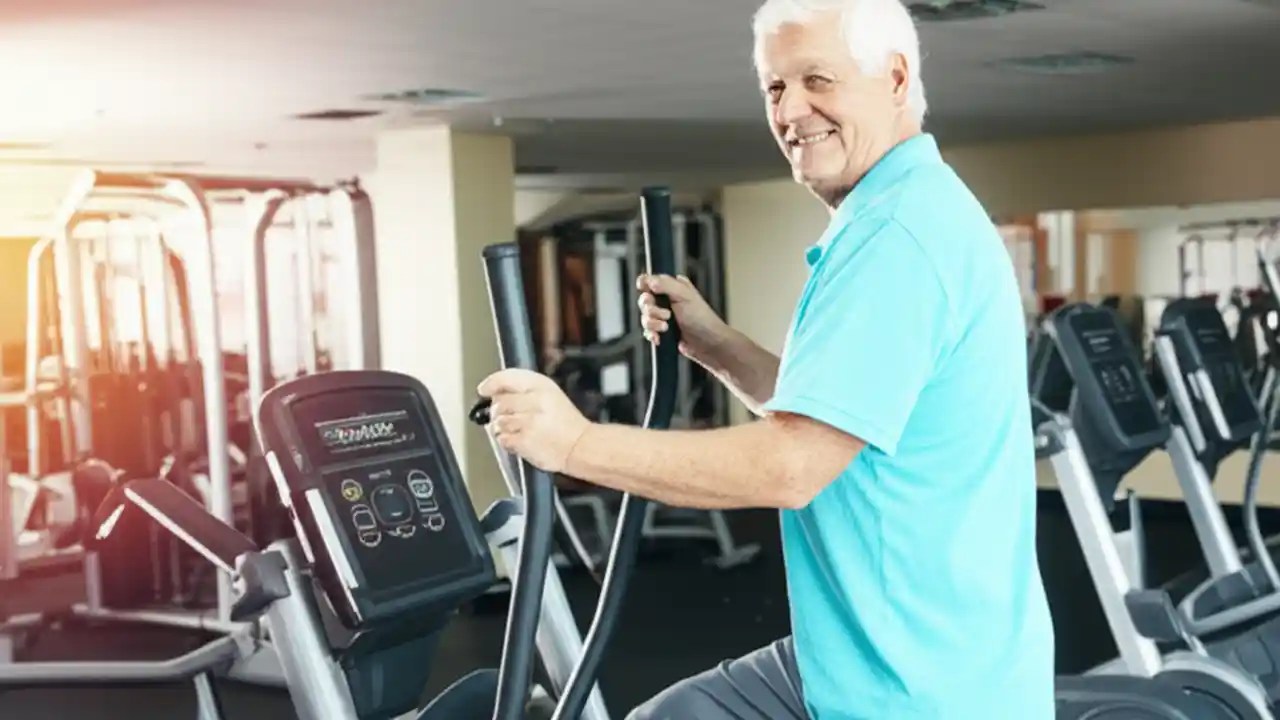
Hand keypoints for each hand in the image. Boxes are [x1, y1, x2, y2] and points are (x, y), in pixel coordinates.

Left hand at [476, 368, 590, 473]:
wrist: (580, 445)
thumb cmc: (565, 422)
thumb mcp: (549, 394)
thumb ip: (523, 389)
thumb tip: (494, 392)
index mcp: (541, 386)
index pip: (506, 378)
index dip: (491, 383)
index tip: (484, 389)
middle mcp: (535, 401)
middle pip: (498, 402)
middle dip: (499, 411)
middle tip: (511, 418)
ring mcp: (529, 421)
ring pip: (498, 422)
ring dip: (503, 428)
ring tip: (518, 430)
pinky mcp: (525, 440)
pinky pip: (503, 439)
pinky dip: (508, 442)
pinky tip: (520, 440)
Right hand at [636, 274, 728, 367]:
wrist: (707, 343)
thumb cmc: (701, 318)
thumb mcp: (684, 295)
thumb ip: (665, 284)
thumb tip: (648, 281)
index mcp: (672, 286)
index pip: (649, 281)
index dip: (644, 286)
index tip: (649, 294)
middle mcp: (666, 300)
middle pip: (644, 300)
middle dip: (651, 310)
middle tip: (666, 315)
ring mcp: (663, 316)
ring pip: (644, 317)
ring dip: (652, 323)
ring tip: (665, 328)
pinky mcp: (662, 331)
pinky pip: (647, 331)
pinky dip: (651, 334)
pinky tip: (659, 338)